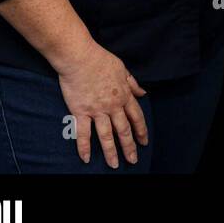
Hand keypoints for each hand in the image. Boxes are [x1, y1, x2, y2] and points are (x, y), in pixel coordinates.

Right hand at [57, 42, 147, 167]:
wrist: (80, 57)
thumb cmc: (101, 60)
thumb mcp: (123, 69)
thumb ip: (133, 84)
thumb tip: (143, 92)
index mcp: (124, 95)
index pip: (136, 117)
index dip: (141, 130)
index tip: (144, 142)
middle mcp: (113, 105)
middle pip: (124, 130)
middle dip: (129, 146)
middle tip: (133, 160)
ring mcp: (97, 110)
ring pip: (106, 135)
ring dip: (111, 152)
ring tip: (114, 165)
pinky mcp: (80, 111)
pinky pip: (83, 133)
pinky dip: (84, 147)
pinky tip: (86, 159)